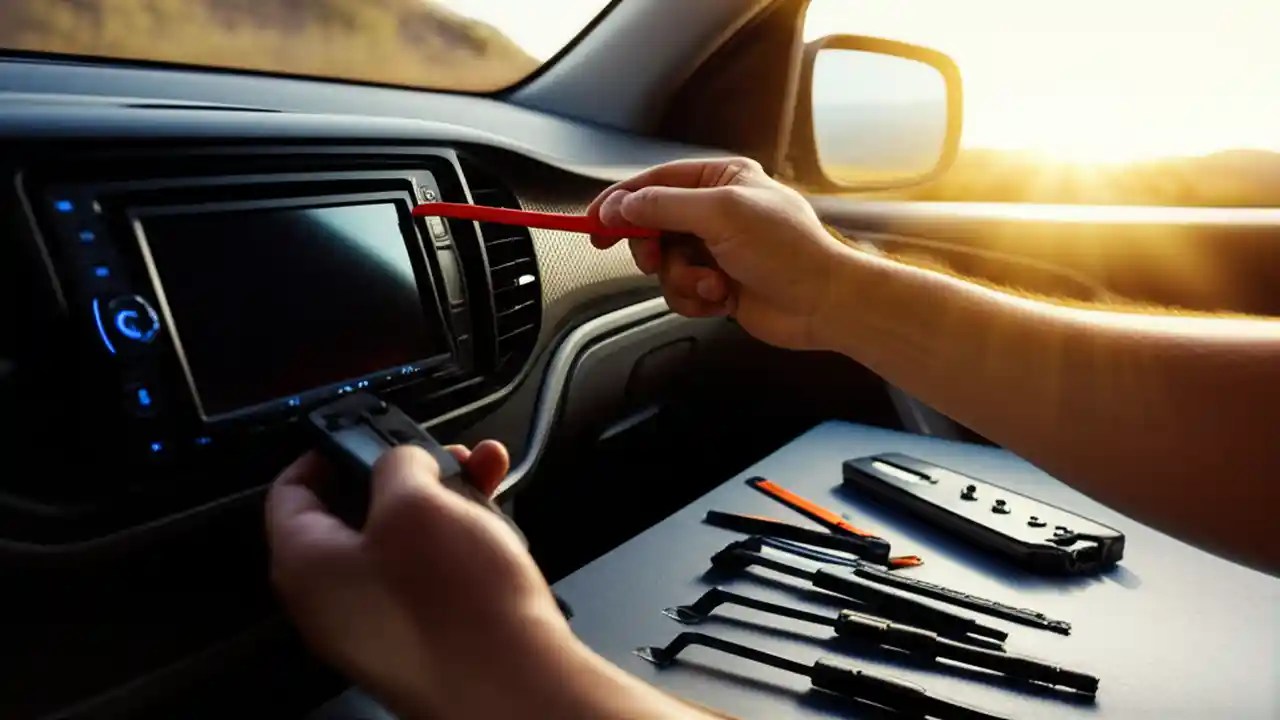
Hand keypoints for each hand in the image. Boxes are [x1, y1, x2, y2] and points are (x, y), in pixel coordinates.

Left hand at [266, 441, 569, 718]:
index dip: (325, 451)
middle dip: (405, 474)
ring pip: (403, 541)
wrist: (512, 685)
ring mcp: (379, 624)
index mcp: (307, 567)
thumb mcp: (417, 502)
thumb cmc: (457, 608)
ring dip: (443, 500)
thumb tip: (403, 464)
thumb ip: (398, 465)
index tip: (360, 430)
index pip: (290, 493)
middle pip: (354, 516)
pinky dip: (459, 538)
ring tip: (483, 474)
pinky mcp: (423, 637)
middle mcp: (334, 602)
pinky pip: (432, 575)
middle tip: (440, 453)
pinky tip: (494, 518)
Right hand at [588, 158, 853, 350]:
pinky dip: (695, 299)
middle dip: (653, 248)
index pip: (656, 182)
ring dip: (682, 279)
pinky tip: (722, 298)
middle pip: (653, 225)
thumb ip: (663, 206)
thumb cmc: (787, 251)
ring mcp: (717, 250)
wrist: (823, 303)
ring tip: (711, 283)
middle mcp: (718, 211)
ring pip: (665, 264)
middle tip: (655, 259)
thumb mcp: (720, 215)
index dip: (621, 201)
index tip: (594, 222)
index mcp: (722, 180)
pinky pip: (681, 291)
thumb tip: (621, 205)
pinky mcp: (719, 284)